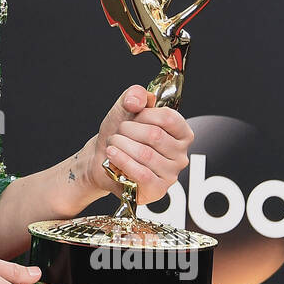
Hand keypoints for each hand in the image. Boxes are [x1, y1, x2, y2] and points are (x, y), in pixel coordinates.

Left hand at [86, 84, 194, 205]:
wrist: (101, 157)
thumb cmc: (120, 133)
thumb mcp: (126, 107)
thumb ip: (135, 94)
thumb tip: (136, 101)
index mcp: (181, 133)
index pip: (168, 118)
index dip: (144, 114)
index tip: (132, 116)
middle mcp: (181, 154)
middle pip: (155, 135)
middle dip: (128, 130)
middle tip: (118, 132)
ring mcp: (171, 174)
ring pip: (145, 154)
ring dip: (121, 145)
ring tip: (113, 144)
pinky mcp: (157, 190)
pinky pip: (141, 173)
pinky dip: (122, 161)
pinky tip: (112, 155)